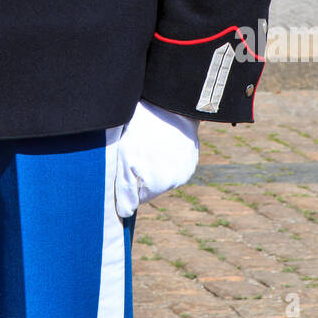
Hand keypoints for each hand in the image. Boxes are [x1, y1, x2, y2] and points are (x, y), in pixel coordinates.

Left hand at [114, 100, 199, 218]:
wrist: (168, 104)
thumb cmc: (142, 129)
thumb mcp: (125, 158)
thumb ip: (125, 190)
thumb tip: (125, 213)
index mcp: (157, 185)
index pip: (137, 196)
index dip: (128, 180)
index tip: (126, 161)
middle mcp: (175, 181)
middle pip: (151, 185)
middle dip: (143, 172)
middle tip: (137, 147)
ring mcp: (187, 168)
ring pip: (164, 173)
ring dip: (155, 162)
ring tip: (150, 140)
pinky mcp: (192, 155)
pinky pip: (175, 161)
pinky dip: (167, 153)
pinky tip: (162, 137)